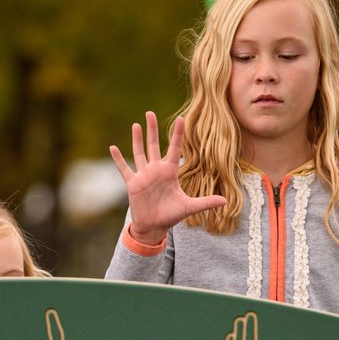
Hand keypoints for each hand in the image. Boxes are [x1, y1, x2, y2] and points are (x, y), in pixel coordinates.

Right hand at [109, 111, 224, 243]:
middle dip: (152, 129)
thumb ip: (205, 202)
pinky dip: (118, 159)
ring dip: (137, 139)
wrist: (154, 226)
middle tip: (150, 113)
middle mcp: (156, 170)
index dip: (177, 134)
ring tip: (136, 125)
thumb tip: (225, 202)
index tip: (181, 119)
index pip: (175, 149)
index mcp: (170, 172)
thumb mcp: (189, 207)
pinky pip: (124, 169)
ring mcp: (143, 175)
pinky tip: (113, 147)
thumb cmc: (171, 215)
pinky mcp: (133, 183)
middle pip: (153, 145)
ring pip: (139, 153)